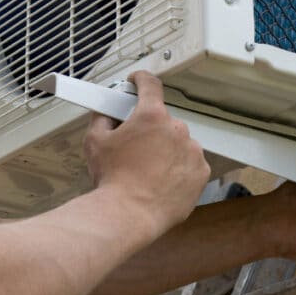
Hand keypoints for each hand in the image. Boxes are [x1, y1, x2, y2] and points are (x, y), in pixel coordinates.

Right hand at [84, 71, 209, 237]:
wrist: (128, 215)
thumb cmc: (112, 179)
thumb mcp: (94, 141)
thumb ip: (102, 117)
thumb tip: (106, 111)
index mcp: (151, 116)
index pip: (150, 84)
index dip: (141, 80)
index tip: (137, 81)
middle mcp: (176, 129)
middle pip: (162, 119)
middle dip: (149, 128)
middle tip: (134, 146)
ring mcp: (192, 151)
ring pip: (178, 141)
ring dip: (165, 148)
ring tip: (147, 169)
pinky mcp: (201, 173)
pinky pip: (190, 162)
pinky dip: (178, 167)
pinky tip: (161, 180)